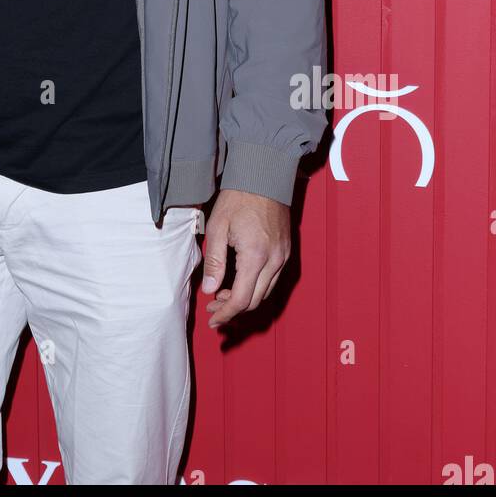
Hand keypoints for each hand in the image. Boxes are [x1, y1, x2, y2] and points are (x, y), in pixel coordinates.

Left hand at [200, 188, 290, 327]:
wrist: (264, 177)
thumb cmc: (238, 198)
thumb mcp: (218, 227)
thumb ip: (214, 261)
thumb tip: (210, 289)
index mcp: (256, 256)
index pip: (241, 299)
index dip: (226, 313)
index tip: (213, 319)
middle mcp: (274, 261)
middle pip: (255, 301)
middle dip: (233, 310)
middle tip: (213, 308)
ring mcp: (283, 257)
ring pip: (265, 293)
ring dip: (245, 300)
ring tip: (222, 296)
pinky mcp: (286, 252)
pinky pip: (272, 280)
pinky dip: (256, 288)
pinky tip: (240, 282)